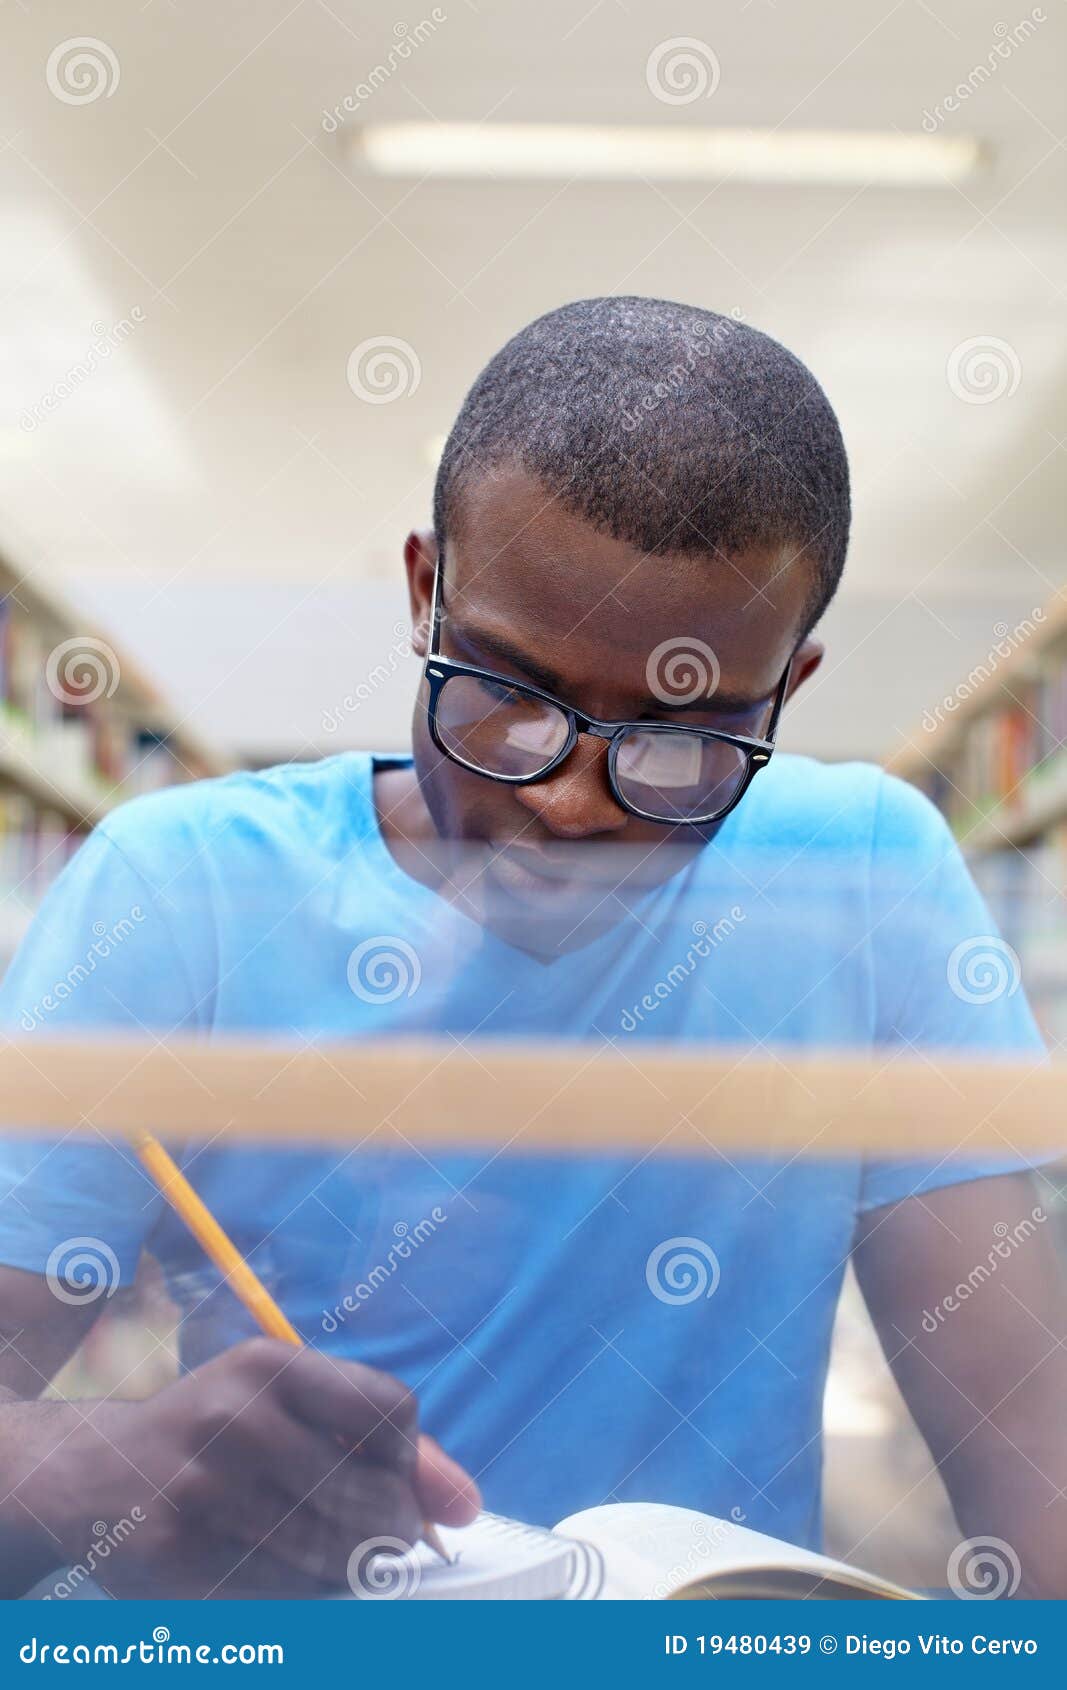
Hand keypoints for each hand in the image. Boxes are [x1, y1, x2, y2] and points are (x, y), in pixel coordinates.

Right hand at [17, 1338, 479, 1596]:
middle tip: (372, 1536)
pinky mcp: (176, 1554)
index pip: (391, 1411)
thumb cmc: (217, 1434)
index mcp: (270, 1363)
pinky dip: (299, 1596)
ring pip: (333, 1556)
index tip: (386, 1474)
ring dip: (346, 1568)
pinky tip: (277, 1570)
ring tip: (321, 1551)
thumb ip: (381, 1441)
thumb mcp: (288, 1403)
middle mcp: (236, 1416)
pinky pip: (280, 1595)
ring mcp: (201, 1488)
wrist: (92, 1474)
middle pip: (372, 1496)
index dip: (407, 1458)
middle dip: (389, 1528)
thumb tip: (467, 1506)